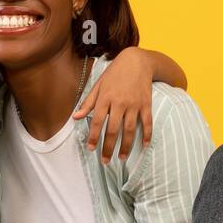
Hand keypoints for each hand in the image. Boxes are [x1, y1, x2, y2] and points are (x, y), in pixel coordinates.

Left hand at [73, 46, 152, 164]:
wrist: (137, 61)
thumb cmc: (114, 74)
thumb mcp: (98, 85)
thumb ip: (87, 103)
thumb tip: (75, 117)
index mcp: (105, 98)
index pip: (97, 121)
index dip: (94, 137)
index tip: (91, 149)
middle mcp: (119, 102)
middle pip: (113, 129)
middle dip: (108, 147)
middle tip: (105, 161)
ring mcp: (134, 104)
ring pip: (130, 129)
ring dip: (126, 146)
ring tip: (122, 158)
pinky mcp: (146, 103)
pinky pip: (147, 122)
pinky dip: (147, 134)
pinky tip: (144, 146)